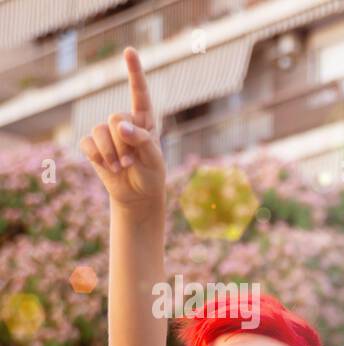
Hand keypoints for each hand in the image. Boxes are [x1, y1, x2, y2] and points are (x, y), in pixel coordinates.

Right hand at [78, 48, 164, 208]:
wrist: (137, 195)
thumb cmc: (151, 175)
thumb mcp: (154, 159)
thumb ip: (141, 139)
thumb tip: (118, 124)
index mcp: (145, 121)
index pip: (139, 93)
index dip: (134, 72)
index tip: (130, 51)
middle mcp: (124, 122)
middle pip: (115, 118)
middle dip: (123, 142)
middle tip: (132, 160)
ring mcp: (106, 133)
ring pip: (99, 131)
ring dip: (111, 153)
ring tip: (122, 166)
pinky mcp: (92, 145)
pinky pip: (88, 144)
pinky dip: (99, 157)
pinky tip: (109, 167)